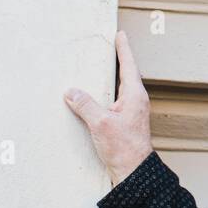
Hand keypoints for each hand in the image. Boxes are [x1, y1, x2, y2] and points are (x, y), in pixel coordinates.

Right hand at [64, 31, 154, 185]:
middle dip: (119, 59)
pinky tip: (98, 97)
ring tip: (103, 66)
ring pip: (121, 88)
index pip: (128, 65)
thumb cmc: (124, 148)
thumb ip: (85, 105)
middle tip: (113, 44)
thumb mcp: (100, 124)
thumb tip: (71, 91)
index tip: (120, 34)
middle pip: (127, 74)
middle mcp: (136, 101)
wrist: (134, 172)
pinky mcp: (126, 122)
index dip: (123, 49)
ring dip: (113, 77)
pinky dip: (107, 93)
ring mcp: (132, 112)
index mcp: (134, 96)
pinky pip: (116, 101)